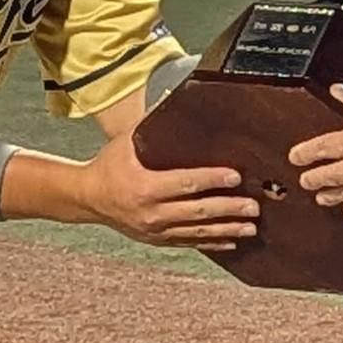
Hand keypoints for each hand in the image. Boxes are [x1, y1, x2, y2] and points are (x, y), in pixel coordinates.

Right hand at [75, 132, 258, 250]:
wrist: (88, 198)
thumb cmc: (109, 166)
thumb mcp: (125, 143)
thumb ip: (150, 127)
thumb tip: (174, 100)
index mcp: (145, 186)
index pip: (185, 182)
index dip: (212, 179)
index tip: (236, 176)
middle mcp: (151, 212)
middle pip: (197, 212)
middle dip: (228, 209)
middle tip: (254, 206)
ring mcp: (156, 230)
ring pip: (197, 232)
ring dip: (227, 229)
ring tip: (251, 226)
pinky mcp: (159, 239)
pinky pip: (190, 243)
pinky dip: (213, 243)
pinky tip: (232, 240)